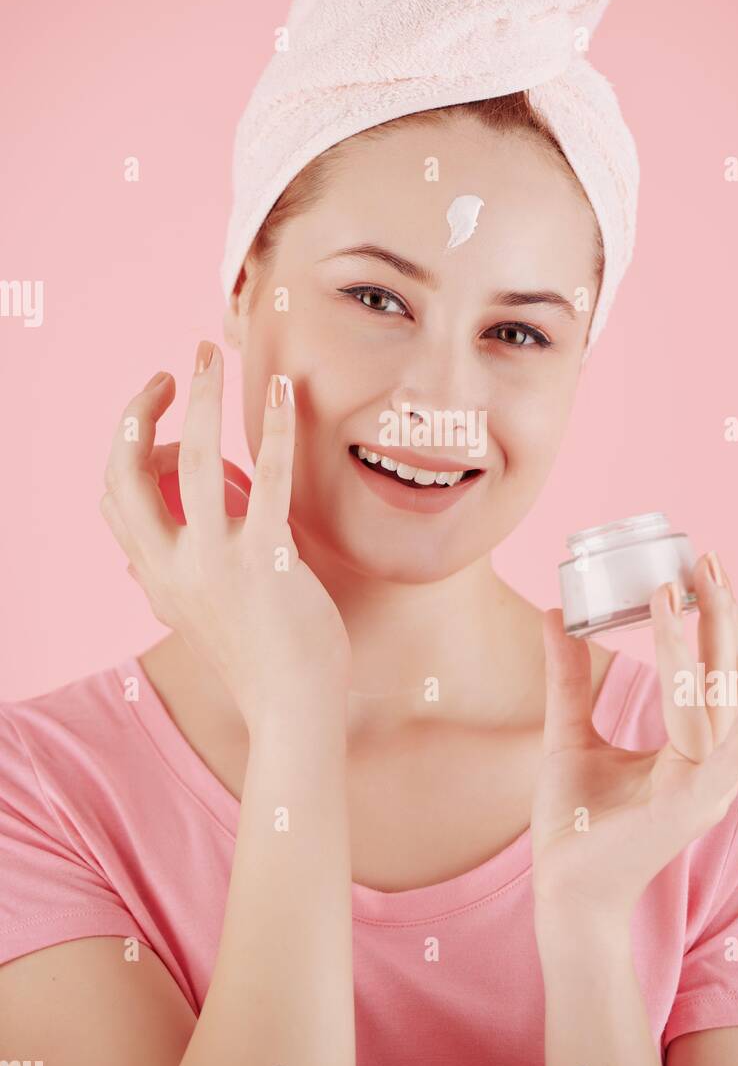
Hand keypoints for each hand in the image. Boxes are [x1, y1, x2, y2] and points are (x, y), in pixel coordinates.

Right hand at [99, 341, 351, 724]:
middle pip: (125, 470)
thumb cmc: (260, 664)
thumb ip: (168, 585)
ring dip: (197, 397)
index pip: (113, 500)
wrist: (294, 713)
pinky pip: (267, 478)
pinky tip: (284, 392)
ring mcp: (216, 560)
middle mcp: (171, 565)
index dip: (127, 452)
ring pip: (188, 458)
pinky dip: (274, 428)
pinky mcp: (266, 558)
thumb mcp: (193, 621)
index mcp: (154, 576)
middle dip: (138, 410)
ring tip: (206, 352)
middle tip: (173, 372)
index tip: (158, 427)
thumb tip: (141, 564)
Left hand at [531, 554, 737, 925]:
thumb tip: (556, 614)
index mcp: (694, 752)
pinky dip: (717, 700)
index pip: (720, 677)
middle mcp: (712, 767)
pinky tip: (720, 663)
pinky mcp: (689, 805)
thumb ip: (568, 677)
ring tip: (700, 589)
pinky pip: (711, 742)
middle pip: (736, 679)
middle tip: (711, 561)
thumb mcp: (570, 732)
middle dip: (727, 616)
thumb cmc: (575, 823)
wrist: (561, 891)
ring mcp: (707, 787)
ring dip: (717, 641)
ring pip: (728, 702)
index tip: (698, 570)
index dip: (714, 623)